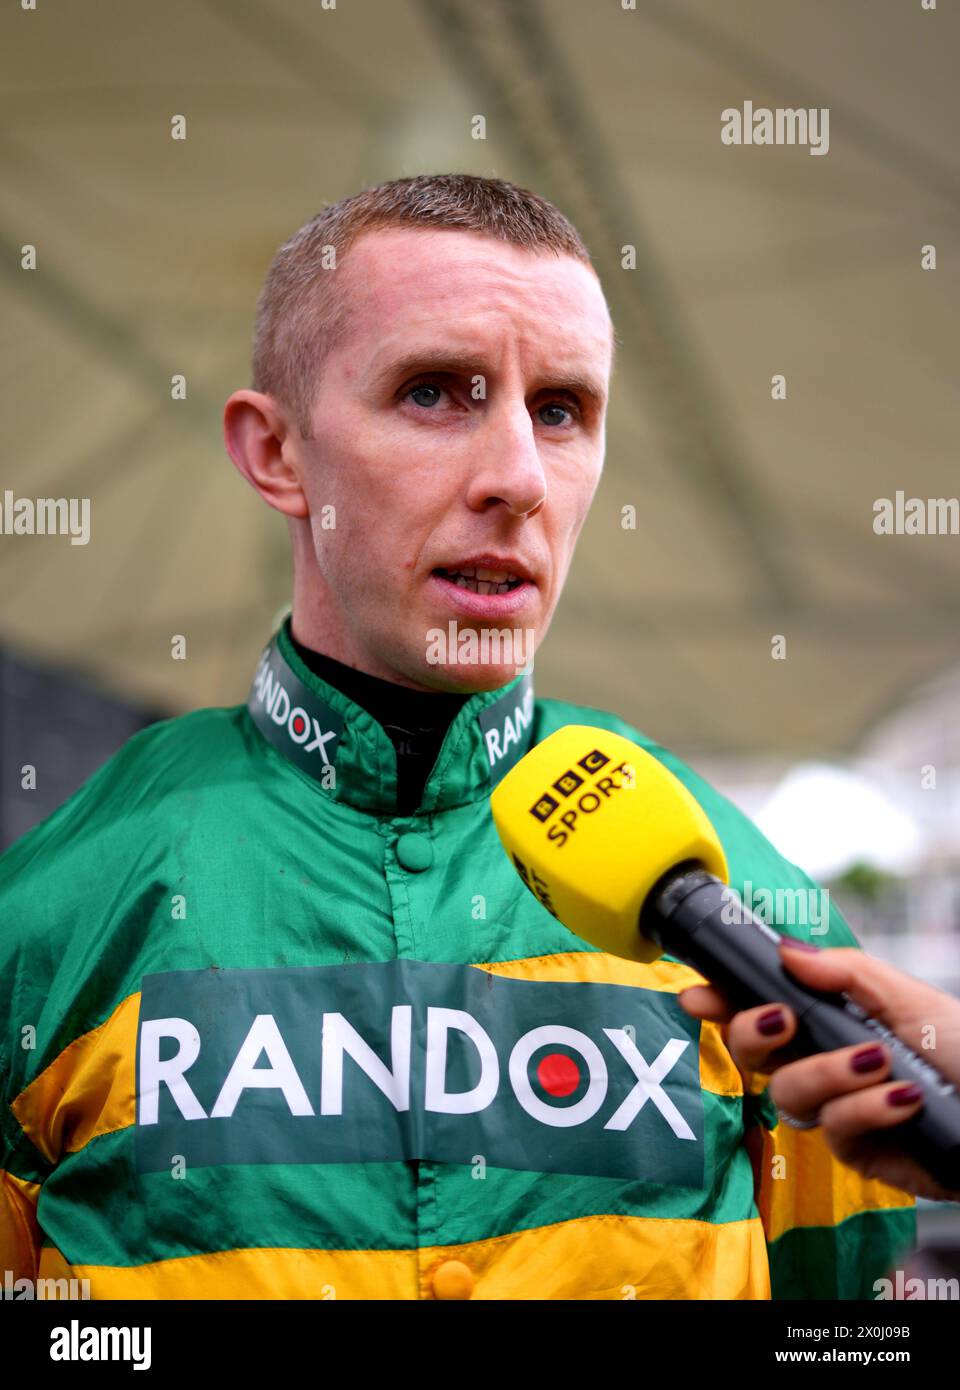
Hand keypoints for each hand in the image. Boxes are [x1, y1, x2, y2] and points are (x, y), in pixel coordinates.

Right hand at [679, 943, 959, 1202]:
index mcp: (827, 1020)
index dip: (719, 1003)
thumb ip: (846, 972)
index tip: (696, 995)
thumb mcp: (905, 996)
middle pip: (752, 1054)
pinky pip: (833, 1131)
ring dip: (828, 1073)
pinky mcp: (856, 1151)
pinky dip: (865, 1110)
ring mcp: (835, 1108)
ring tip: (876, 1061)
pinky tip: (900, 1098)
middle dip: (752, 1034)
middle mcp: (821, 1063)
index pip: (757, 1008)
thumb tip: (786, 951)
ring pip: (788, 1094)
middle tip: (782, 1022)